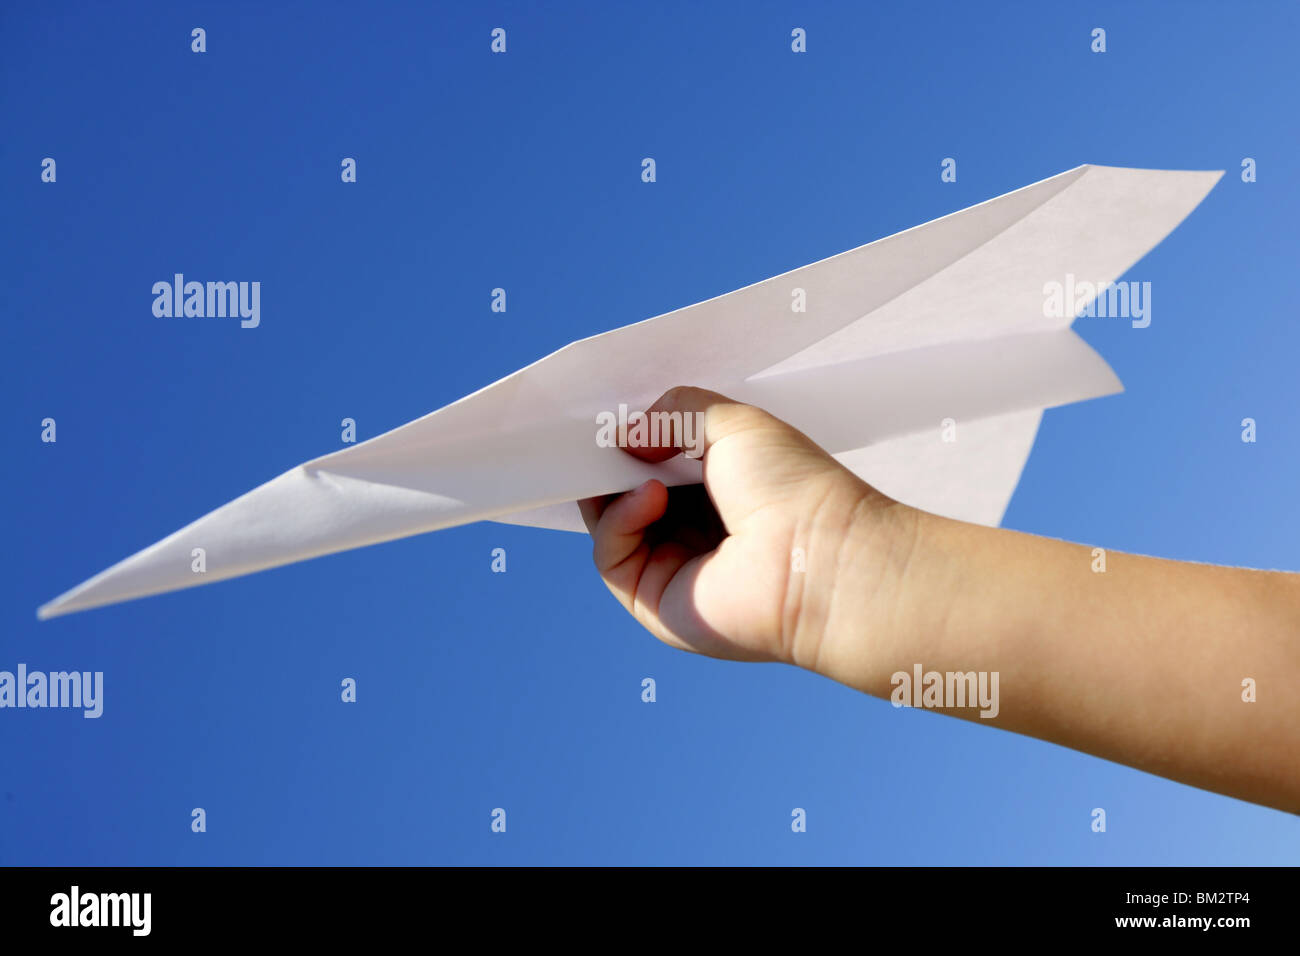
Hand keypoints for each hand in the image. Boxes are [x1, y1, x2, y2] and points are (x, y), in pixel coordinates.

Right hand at [578, 386, 917, 670]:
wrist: (823, 559)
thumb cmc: (794, 487)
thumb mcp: (733, 422)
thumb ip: (674, 412)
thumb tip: (625, 435)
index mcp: (720, 490)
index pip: (657, 463)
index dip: (634, 438)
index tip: (614, 413)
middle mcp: (695, 531)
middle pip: (626, 493)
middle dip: (611, 462)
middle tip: (600, 431)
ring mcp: (673, 568)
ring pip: (611, 525)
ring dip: (613, 488)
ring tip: (639, 465)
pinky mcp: (654, 601)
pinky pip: (611, 559)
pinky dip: (618, 521)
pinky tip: (649, 496)